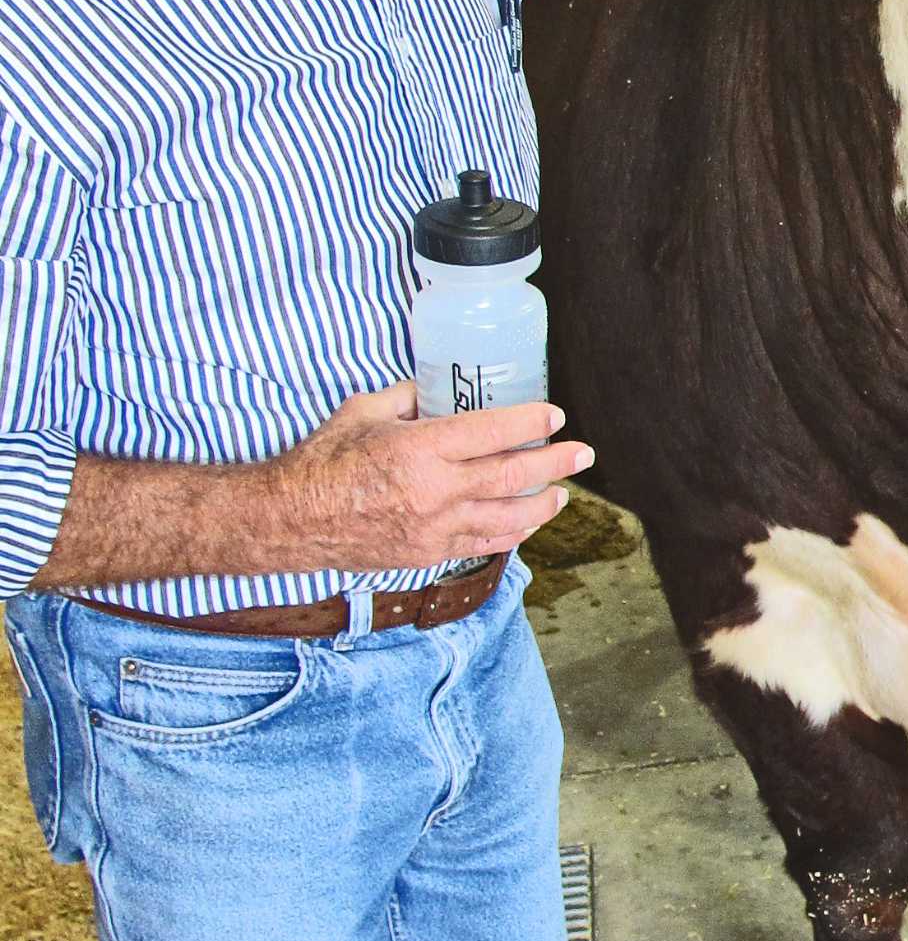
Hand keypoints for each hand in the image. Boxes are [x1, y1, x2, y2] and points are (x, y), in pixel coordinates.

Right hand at [269, 387, 593, 572]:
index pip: (494, 433)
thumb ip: (409, 398)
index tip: (553, 416)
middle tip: (582, 453)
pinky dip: (511, 532)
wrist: (291, 520)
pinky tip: (526, 521)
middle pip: (514, 477)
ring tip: (562, 492)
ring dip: (543, 503)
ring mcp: (435, 528)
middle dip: (556, 463)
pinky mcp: (429, 554)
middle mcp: (436, 491)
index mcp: (421, 449)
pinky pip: (483, 543)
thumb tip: (439, 386)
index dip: (531, 423)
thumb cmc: (324, 461)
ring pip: (508, 518)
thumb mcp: (365, 411)